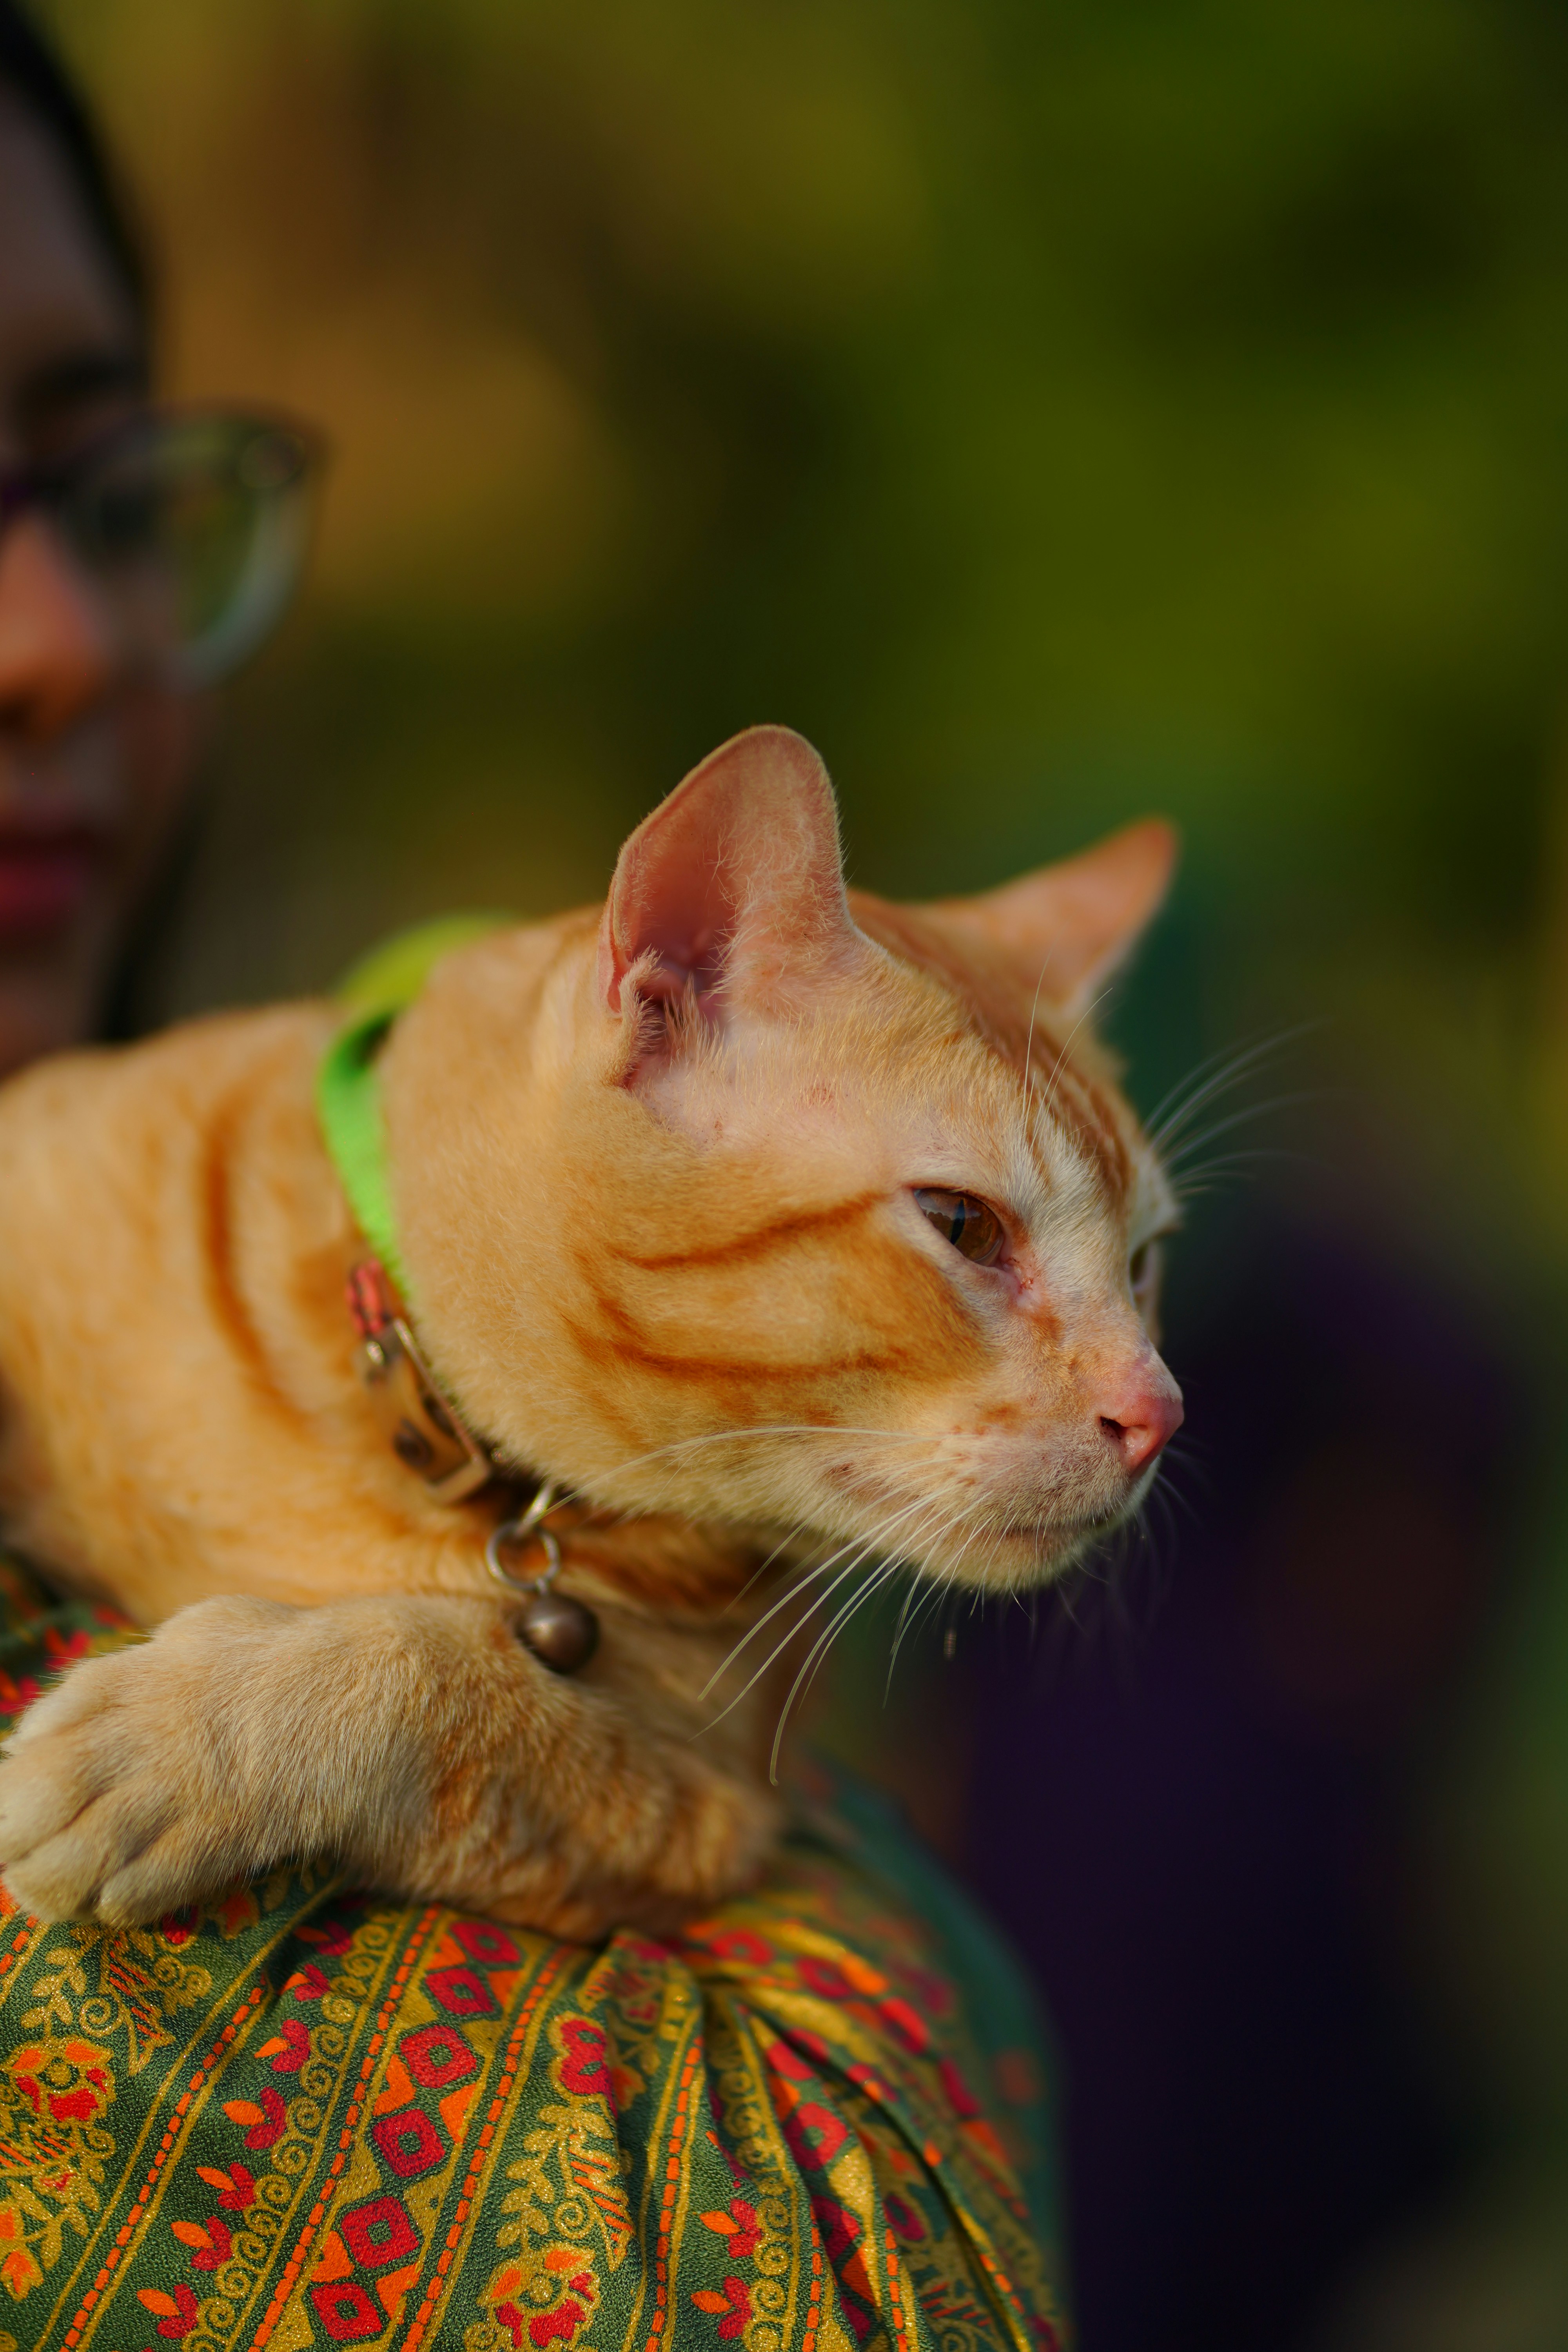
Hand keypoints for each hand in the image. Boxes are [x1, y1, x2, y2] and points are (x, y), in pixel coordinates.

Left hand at [0, 1597, 304, 1923]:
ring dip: (56, 1887)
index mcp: (137, 1676)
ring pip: (73, 1859)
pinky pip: (137, 1890)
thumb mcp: (202, 1635)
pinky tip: (126, 1898)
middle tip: (20, 1858)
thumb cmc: (283, 1664)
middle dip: (13, 1838)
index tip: (21, 1797)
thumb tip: (50, 1722)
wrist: (366, 1698)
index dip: (18, 1773)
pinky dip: (120, 1903)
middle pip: (34, 1797)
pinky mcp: (216, 1838)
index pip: (38, 1731)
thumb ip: (131, 1674)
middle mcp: (144, 1733)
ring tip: (66, 1894)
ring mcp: (180, 1788)